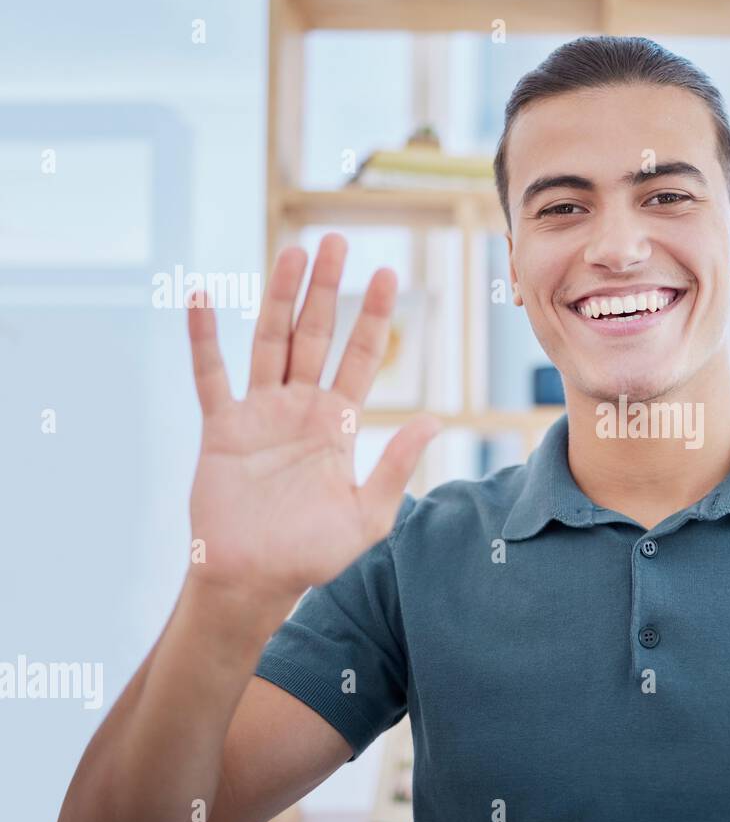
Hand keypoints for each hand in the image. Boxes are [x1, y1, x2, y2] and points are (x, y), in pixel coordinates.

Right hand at [183, 233, 438, 607]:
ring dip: (278, 297)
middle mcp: (301, 409)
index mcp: (339, 425)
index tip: (389, 275)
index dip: (374, 317)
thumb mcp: (367, 514)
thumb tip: (434, 420)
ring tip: (291, 251)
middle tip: (335, 239)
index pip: (361, 357)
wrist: (254, 582)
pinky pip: (211, 376)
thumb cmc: (313, 556)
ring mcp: (259, 414)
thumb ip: (396, 466)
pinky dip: (205, 338)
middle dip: (326, 288)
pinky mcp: (221, 429)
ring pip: (270, 342)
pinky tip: (203, 296)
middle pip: (316, 335)